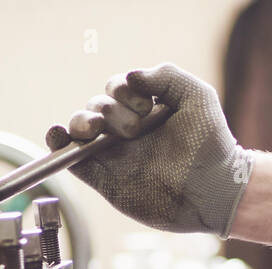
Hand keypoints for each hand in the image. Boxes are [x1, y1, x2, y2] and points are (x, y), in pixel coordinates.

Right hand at [46, 63, 251, 236]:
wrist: (215, 189)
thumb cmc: (211, 144)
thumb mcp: (197, 97)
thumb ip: (165, 75)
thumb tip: (129, 77)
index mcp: (144, 110)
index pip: (117, 89)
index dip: (123, 92)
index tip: (147, 107)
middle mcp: (126, 131)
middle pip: (96, 108)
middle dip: (108, 111)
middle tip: (133, 129)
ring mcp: (114, 155)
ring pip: (80, 130)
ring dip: (80, 122)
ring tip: (94, 129)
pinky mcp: (106, 180)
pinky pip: (74, 161)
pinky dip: (59, 146)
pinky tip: (56, 136)